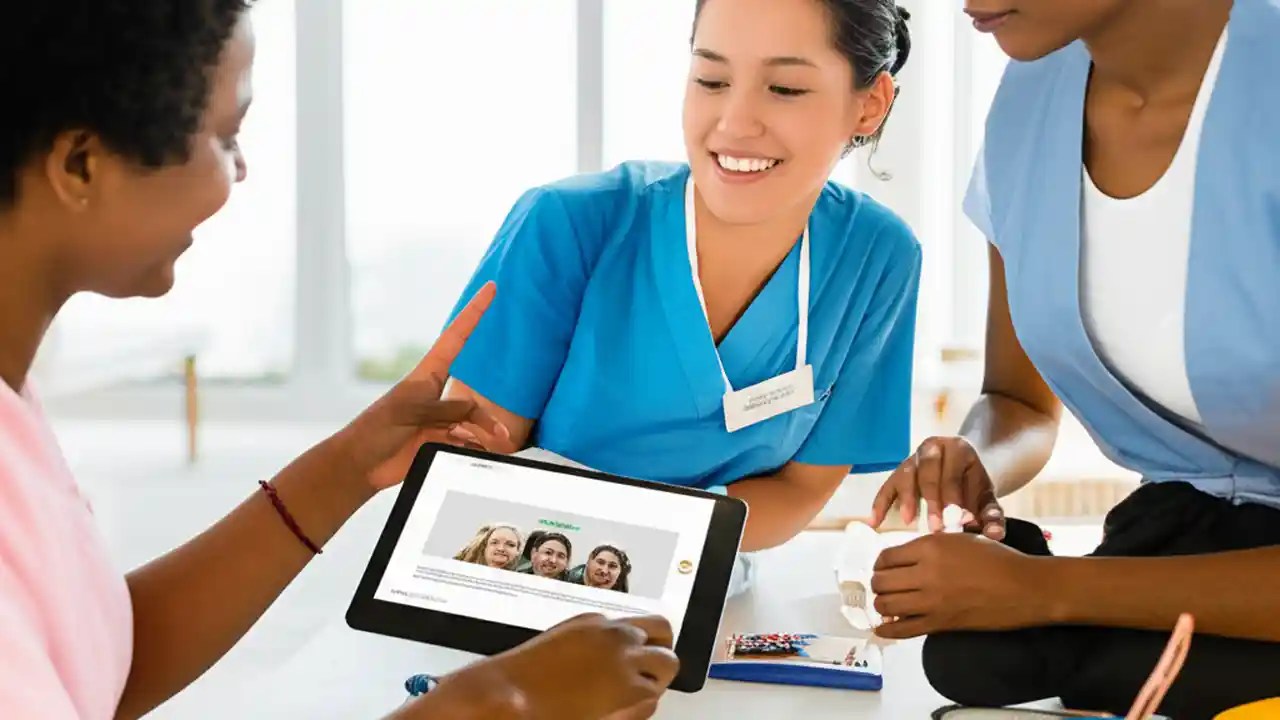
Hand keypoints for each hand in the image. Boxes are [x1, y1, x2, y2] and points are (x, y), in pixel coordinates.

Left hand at [333, 283, 510, 491]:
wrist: (362, 464)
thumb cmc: (377, 429)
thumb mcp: (412, 411)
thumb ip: (447, 408)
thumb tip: (476, 412)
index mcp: (427, 375)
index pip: (457, 336)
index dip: (474, 312)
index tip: (491, 289)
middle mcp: (437, 395)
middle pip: (473, 398)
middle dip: (486, 416)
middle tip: (498, 433)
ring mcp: (440, 419)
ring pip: (474, 422)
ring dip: (482, 436)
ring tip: (487, 449)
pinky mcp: (441, 441)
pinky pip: (468, 441)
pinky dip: (473, 448)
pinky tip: (471, 454)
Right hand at [407, 614, 678, 719]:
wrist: (511, 693)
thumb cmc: (525, 676)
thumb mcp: (561, 645)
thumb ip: (591, 646)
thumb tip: (606, 658)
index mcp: (595, 622)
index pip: (638, 622)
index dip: (641, 643)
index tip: (638, 656)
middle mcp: (615, 635)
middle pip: (663, 631)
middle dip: (659, 652)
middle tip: (648, 673)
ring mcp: (625, 660)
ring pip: (667, 664)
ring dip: (655, 678)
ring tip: (634, 695)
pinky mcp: (629, 689)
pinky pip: (654, 697)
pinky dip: (644, 704)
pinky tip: (622, 710)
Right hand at [870, 436, 1005, 539]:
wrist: (964, 471)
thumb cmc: (974, 488)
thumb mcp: (987, 499)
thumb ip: (993, 516)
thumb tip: (994, 535)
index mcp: (958, 449)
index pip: (952, 473)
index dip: (953, 498)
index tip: (955, 522)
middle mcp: (933, 447)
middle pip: (928, 471)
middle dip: (931, 500)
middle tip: (935, 527)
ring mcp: (913, 457)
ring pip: (906, 474)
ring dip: (907, 498)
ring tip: (908, 520)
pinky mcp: (899, 471)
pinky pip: (887, 485)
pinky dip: (880, 503)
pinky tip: (875, 522)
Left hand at [870, 532, 1049, 638]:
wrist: (1023, 587)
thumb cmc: (996, 559)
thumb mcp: (959, 539)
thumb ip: (929, 546)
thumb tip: (905, 558)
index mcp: (930, 547)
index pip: (886, 557)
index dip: (881, 563)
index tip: (885, 567)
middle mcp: (925, 573)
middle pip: (881, 581)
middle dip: (877, 583)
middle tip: (884, 585)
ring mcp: (931, 600)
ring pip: (885, 604)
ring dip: (881, 603)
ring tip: (888, 601)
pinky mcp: (939, 623)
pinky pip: (902, 629)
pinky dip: (887, 629)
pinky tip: (883, 628)